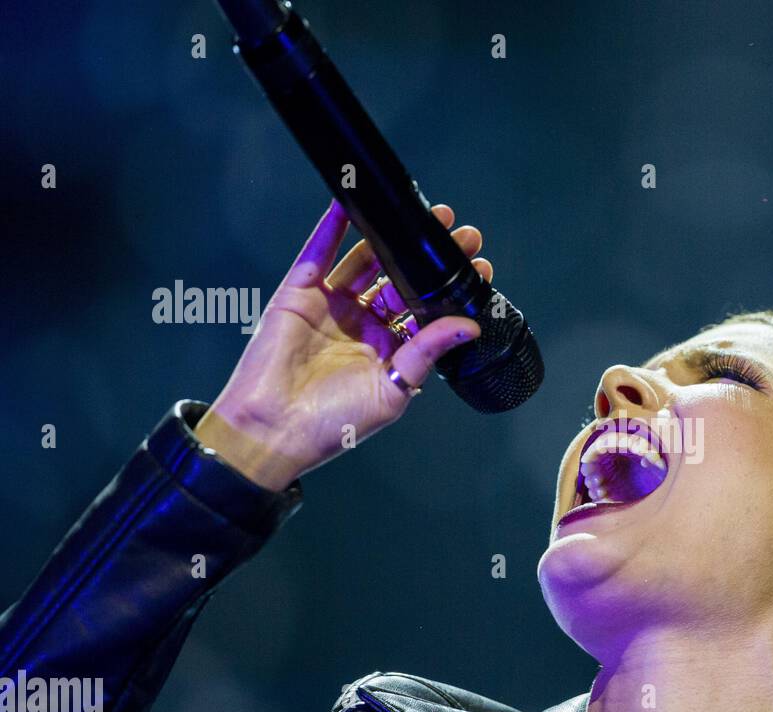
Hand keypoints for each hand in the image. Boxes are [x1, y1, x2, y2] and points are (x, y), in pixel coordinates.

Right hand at [194, 199, 490, 489]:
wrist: (275, 430)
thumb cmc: (334, 424)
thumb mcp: (393, 389)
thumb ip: (427, 352)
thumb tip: (470, 325)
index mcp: (388, 350)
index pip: (426, 310)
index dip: (450, 289)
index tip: (480, 267)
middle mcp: (363, 324)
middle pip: (402, 280)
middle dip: (430, 257)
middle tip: (464, 234)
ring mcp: (332, 306)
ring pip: (367, 262)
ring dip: (393, 237)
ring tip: (427, 215)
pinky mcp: (299, 294)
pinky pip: (319, 253)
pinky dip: (334, 227)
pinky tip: (354, 204)